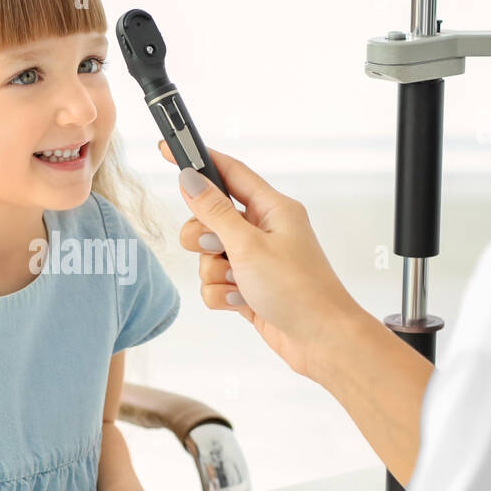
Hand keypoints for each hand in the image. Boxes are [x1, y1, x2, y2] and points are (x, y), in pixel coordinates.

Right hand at [158, 139, 360, 382]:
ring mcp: (255, 260)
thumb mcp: (249, 245)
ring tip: (240, 285)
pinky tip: (242, 304)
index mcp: (272, 209)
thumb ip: (215, 211)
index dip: (198, 159)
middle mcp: (264, 230)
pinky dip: (222, 295)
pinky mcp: (248, 288)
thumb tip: (190, 179)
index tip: (169, 149)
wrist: (321, 341)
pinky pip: (215, 284)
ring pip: (208, 255)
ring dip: (215, 273)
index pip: (229, 172)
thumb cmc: (299, 290)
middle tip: (218, 249)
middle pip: (209, 218)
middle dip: (202, 238)